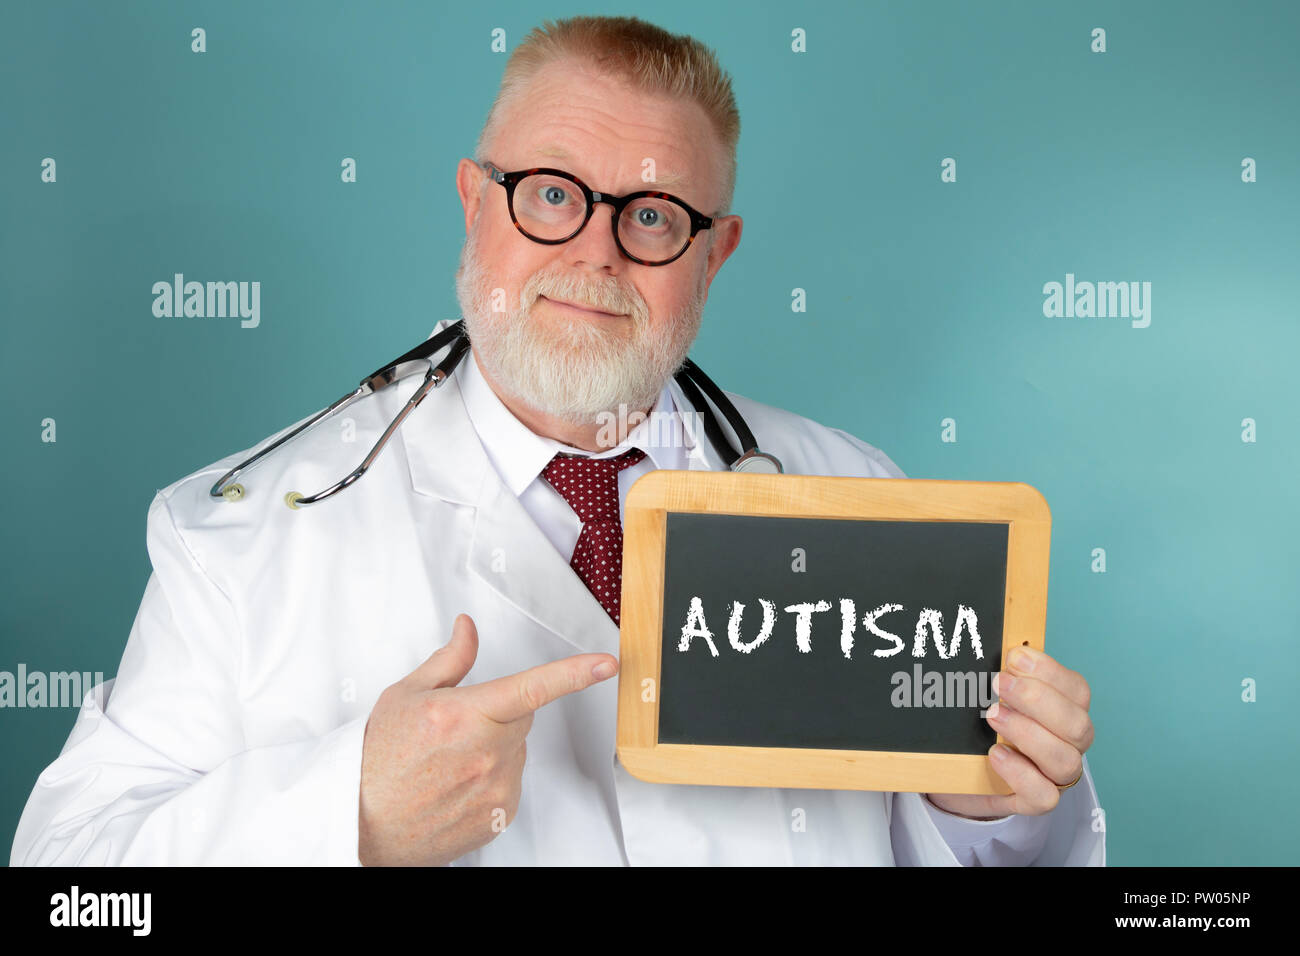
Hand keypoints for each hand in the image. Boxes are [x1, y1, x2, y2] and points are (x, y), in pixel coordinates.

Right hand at [357, 613, 617, 864]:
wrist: (363, 824)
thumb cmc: (377, 760)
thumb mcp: (406, 696)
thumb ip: (449, 660)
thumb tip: (467, 629)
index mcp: (463, 715)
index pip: (532, 687)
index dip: (575, 673)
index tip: (607, 664)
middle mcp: (486, 753)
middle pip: (522, 717)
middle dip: (498, 715)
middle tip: (454, 730)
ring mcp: (496, 788)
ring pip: (517, 751)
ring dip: (494, 749)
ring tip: (449, 763)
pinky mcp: (501, 814)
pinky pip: (512, 782)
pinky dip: (492, 780)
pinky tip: (456, 785)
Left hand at [925, 645, 1092, 820]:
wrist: (963, 772)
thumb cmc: (983, 727)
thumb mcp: (992, 696)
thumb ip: (1002, 675)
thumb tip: (993, 646)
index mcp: (1065, 710)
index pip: (1077, 689)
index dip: (1049, 671)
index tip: (1013, 657)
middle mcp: (1068, 744)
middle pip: (1078, 725)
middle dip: (1037, 699)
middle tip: (998, 683)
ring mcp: (1055, 775)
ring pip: (1066, 760)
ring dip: (1028, 733)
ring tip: (993, 716)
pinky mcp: (1035, 800)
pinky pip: (1044, 796)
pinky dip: (1020, 773)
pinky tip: (995, 754)